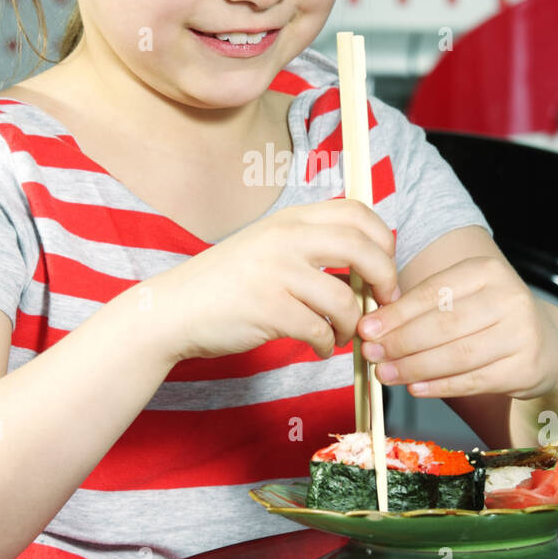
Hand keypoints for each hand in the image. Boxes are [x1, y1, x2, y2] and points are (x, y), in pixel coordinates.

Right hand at [153, 198, 398, 361]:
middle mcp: (286, 238)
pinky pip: (320, 330)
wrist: (173, 309)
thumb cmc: (226, 282)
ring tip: (342, 333)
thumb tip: (367, 258)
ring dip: (353, 324)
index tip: (384, 264)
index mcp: (290, 219)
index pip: (356, 212)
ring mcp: (277, 272)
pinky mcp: (269, 309)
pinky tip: (319, 347)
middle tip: (383, 301)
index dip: (382, 238)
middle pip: (363, 249)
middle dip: (384, 279)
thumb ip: (309, 242)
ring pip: (345, 299)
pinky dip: (327, 344)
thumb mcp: (267, 244)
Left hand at [356, 255, 557, 399]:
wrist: (546, 344)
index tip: (367, 329)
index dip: (396, 313)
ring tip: (385, 374)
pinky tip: (415, 388)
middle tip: (371, 354)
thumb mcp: (463, 297)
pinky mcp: (525, 367)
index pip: (434, 292)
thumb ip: (423, 306)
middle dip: (400, 342)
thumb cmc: (488, 319)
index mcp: (487, 271)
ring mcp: (522, 333)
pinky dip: (440, 386)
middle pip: (444, 324)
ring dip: (415, 367)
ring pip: (457, 354)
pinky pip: (474, 380)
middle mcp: (509, 297)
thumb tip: (373, 325)